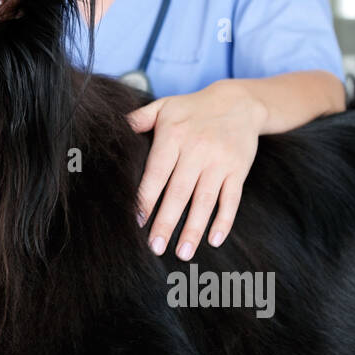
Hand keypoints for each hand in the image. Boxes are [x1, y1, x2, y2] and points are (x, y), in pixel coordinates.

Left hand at [127, 79, 267, 260]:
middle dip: (167, 222)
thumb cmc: (193, 108)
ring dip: (194, 228)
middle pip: (179, 192)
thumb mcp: (165, 107)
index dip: (147, 197)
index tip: (137, 221)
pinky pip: (231, 199)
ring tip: (183, 253)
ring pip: (205, 200)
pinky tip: (214, 240)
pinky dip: (224, 220)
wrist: (239, 102)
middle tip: (155, 248)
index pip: (157, 172)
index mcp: (174, 136)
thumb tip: (114, 128)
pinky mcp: (238, 170)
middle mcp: (197, 150)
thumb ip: (139, 119)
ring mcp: (219, 162)